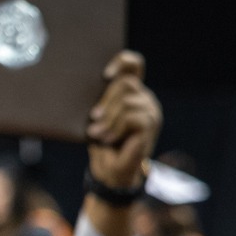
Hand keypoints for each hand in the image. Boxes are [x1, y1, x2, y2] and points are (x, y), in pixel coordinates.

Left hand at [83, 52, 162, 235]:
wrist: (109, 173)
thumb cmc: (100, 144)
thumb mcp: (95, 118)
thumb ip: (98, 100)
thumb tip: (84, 84)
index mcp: (130, 93)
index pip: (134, 65)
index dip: (122, 62)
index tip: (104, 75)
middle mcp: (144, 98)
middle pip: (126, 82)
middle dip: (105, 101)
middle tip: (93, 119)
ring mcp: (150, 111)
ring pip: (128, 100)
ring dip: (108, 119)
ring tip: (98, 135)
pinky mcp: (151, 125)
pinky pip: (132, 117)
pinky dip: (116, 128)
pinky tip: (108, 139)